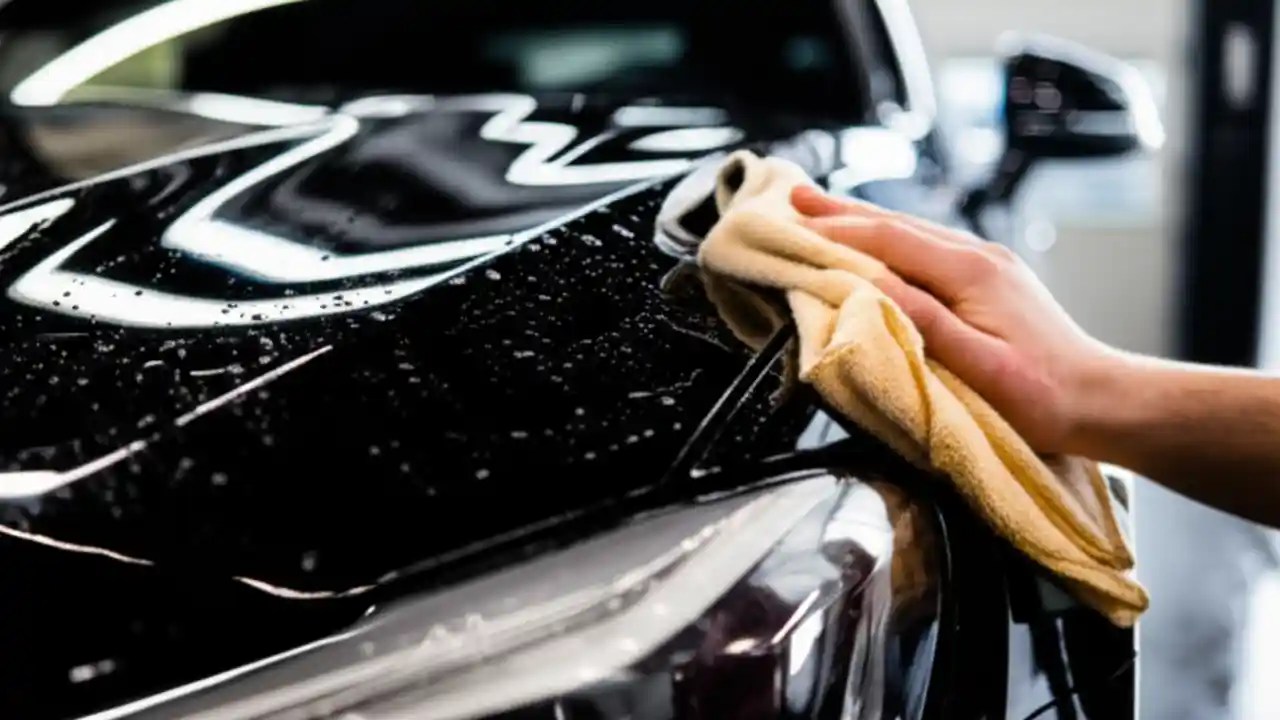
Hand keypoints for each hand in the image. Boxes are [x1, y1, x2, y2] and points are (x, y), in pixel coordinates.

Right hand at [791, 185, 1116, 454]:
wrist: (1101, 400)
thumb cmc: (1044, 397)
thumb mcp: (979, 367)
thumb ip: (925, 319)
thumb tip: (872, 283)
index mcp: (972, 273)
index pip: (890, 239)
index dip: (838, 229)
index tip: (794, 223)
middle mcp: (980, 257)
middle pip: (897, 224)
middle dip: (842, 211)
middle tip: (794, 200)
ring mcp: (988, 265)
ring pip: (913, 232)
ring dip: (864, 221)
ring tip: (823, 213)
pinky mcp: (992, 280)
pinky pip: (929, 248)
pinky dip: (891, 240)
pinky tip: (878, 243)